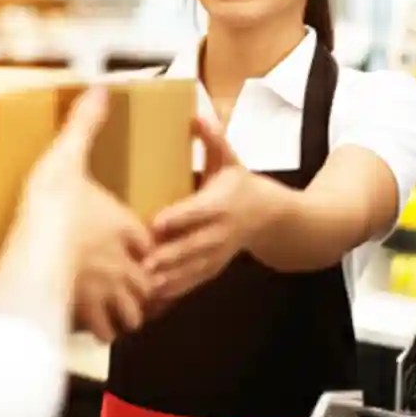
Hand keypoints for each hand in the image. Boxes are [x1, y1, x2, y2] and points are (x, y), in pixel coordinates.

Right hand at [20, 88, 153, 342]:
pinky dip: (99, 330)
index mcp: (125, 227)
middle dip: (140, 285)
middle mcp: (125, 263)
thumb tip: (99, 91)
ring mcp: (108, 291)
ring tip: (112, 308)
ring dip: (126, 312)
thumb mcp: (67, 155)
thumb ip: (84, 126)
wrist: (35, 250)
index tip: (132, 247)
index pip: (148, 242)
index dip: (141, 247)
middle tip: (124, 282)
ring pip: (133, 312)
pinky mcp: (88, 313)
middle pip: (147, 282)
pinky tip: (86, 323)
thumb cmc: (51, 206)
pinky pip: (104, 331)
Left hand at [146, 117, 277, 301]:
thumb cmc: (243, 184)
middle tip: (139, 262)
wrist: (276, 220)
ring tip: (140, 285)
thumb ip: (213, 139)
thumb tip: (196, 115)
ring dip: (167, 279)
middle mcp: (221, 231)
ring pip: (191, 270)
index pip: (199, 211)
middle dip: (167, 256)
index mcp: (223, 202)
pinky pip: (191, 284)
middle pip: (192, 247)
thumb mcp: (231, 159)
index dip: (179, 218)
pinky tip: (149, 301)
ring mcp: (217, 254)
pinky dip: (172, 293)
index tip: (155, 223)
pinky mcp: (211, 269)